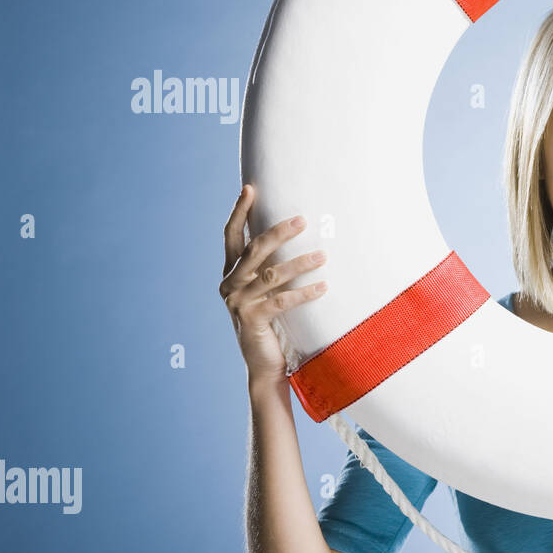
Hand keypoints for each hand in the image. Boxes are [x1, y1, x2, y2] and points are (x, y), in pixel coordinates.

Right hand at [218, 184, 327, 383]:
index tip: (250, 188)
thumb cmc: (271, 322)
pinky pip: (282, 301)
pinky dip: (305, 292)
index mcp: (231, 273)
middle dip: (278, 232)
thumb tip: (294, 235)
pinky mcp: (252, 321)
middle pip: (254, 250)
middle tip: (302, 220)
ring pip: (271, 275)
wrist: (264, 365)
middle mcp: (230, 285)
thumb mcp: (266, 291)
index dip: (239, 211)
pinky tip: (323, 285)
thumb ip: (270, 268)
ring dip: (300, 263)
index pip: (231, 236)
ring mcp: (238, 303)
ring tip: (323, 255)